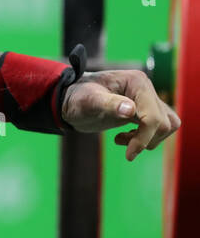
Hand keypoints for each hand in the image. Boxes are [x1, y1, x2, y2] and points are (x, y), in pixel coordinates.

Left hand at [61, 69, 180, 160]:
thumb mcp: (88, 101)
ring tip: (122, 139)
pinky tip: (125, 138)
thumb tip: (130, 110)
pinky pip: (160, 127)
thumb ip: (108, 104)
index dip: (143, 138)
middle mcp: (146, 89)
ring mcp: (147, 99)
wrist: (70, 100)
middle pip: (163, 123)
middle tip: (119, 142)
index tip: (129, 155)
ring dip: (149, 139)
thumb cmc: (76, 98)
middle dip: (145, 139)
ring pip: (167, 125)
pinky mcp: (144, 110)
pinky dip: (147, 137)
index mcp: (136, 82)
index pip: (152, 116)